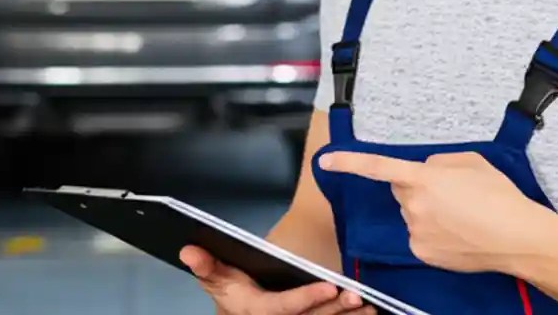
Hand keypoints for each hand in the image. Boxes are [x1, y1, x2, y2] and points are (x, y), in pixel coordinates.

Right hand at [179, 245, 374, 314]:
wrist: (237, 313)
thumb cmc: (230, 292)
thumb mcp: (215, 279)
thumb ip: (205, 265)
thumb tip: (188, 249)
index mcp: (257, 311)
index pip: (286, 308)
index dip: (307, 299)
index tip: (330, 286)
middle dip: (336, 309)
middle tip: (357, 295)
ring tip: (369, 304)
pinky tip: (369, 311)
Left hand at [318, 151, 553, 273]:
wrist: (517, 237)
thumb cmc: (498, 195)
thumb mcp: (469, 162)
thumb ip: (438, 162)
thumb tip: (424, 172)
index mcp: (423, 178)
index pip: (377, 167)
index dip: (348, 162)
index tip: (325, 159)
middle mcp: (413, 206)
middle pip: (402, 191)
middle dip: (416, 189)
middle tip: (450, 194)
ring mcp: (416, 232)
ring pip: (412, 215)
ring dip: (427, 212)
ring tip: (462, 216)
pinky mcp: (422, 253)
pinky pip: (419, 236)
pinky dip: (433, 233)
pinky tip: (458, 233)